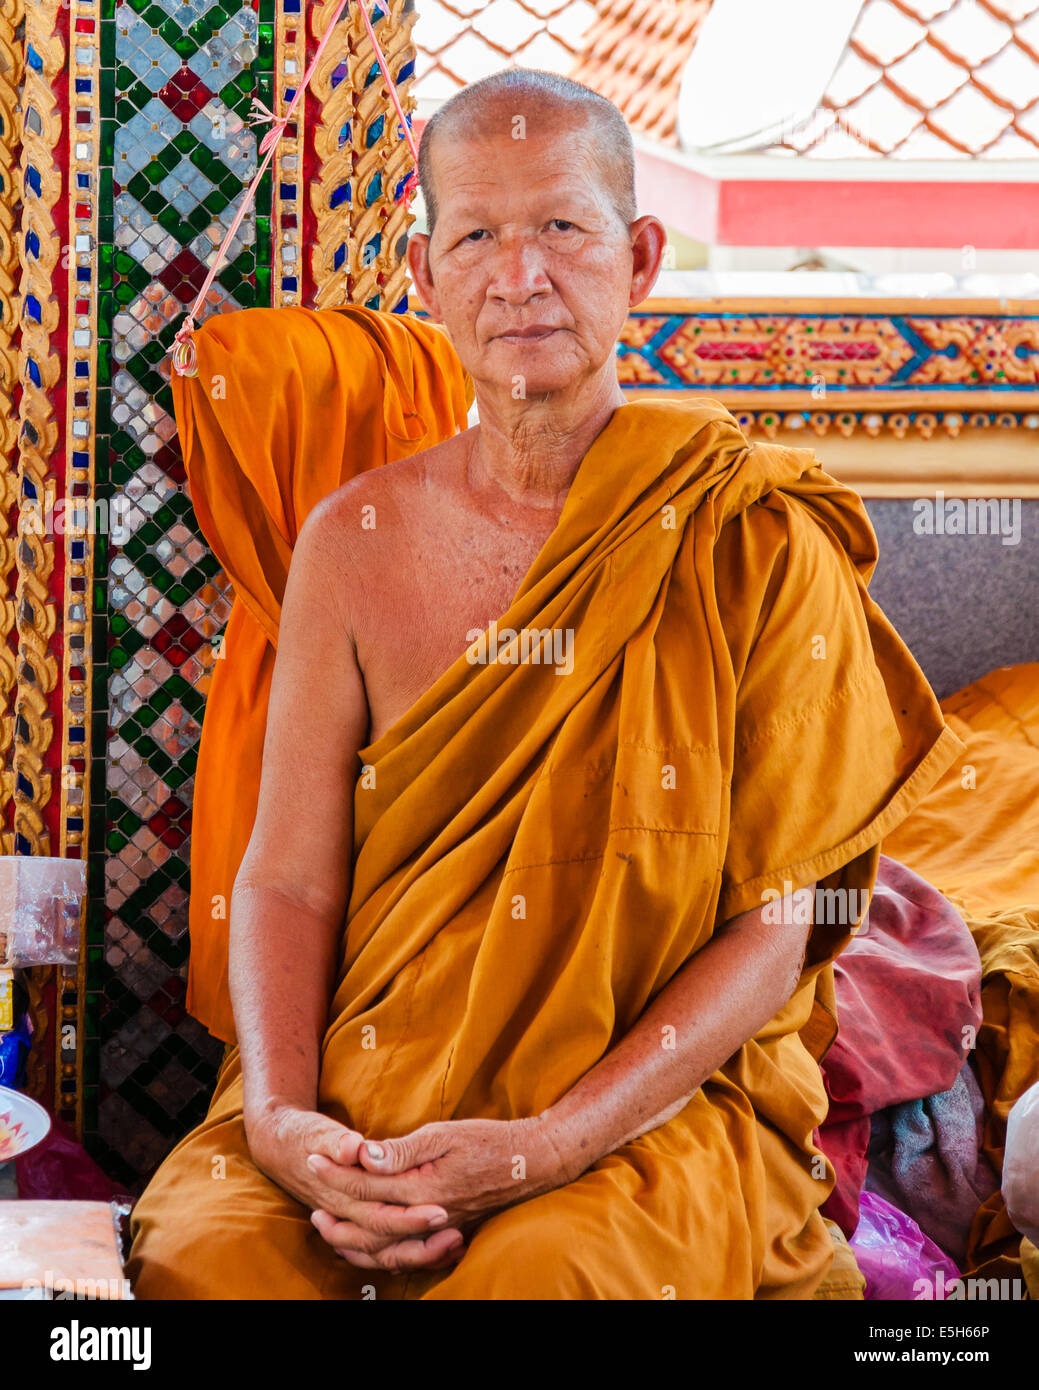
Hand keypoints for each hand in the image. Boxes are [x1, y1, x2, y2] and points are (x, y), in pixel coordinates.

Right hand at [246, 1103, 465, 1271]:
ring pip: (383, 1253)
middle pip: (387, 1242)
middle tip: (456, 1234)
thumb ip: (337, 1140)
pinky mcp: (352, 1220)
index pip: (380, 1214)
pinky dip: (403, 1254)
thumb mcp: (320, 1130)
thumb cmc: (303, 1134)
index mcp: (340, 1194)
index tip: (442, 1211)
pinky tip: (430, 1250)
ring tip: (452, 1246)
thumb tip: (354, 1148)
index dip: (411, 1216)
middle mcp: (344, 1215)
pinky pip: (377, 1250)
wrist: (280, 1145)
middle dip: (423, 1243)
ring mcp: (347, 1221)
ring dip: (418, 1254)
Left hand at [306, 1115, 570, 1268]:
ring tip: (323, 1223)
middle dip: (333, 1201)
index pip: (366, 1183)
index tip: (311, 1157)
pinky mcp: (442, 1233)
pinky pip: (401, 1254)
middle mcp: (424, 1216)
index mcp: (421, 1188)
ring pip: (380, 1245)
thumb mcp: (446, 1134)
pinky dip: (375, 1254)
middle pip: (366, 1218)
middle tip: (307, 1183)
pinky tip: (360, 1245)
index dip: (336, 1171)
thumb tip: (365, 1155)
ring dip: (348, 1236)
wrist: (531, 1163)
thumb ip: (404, 1150)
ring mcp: (433, 1229)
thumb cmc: (490, 1141)